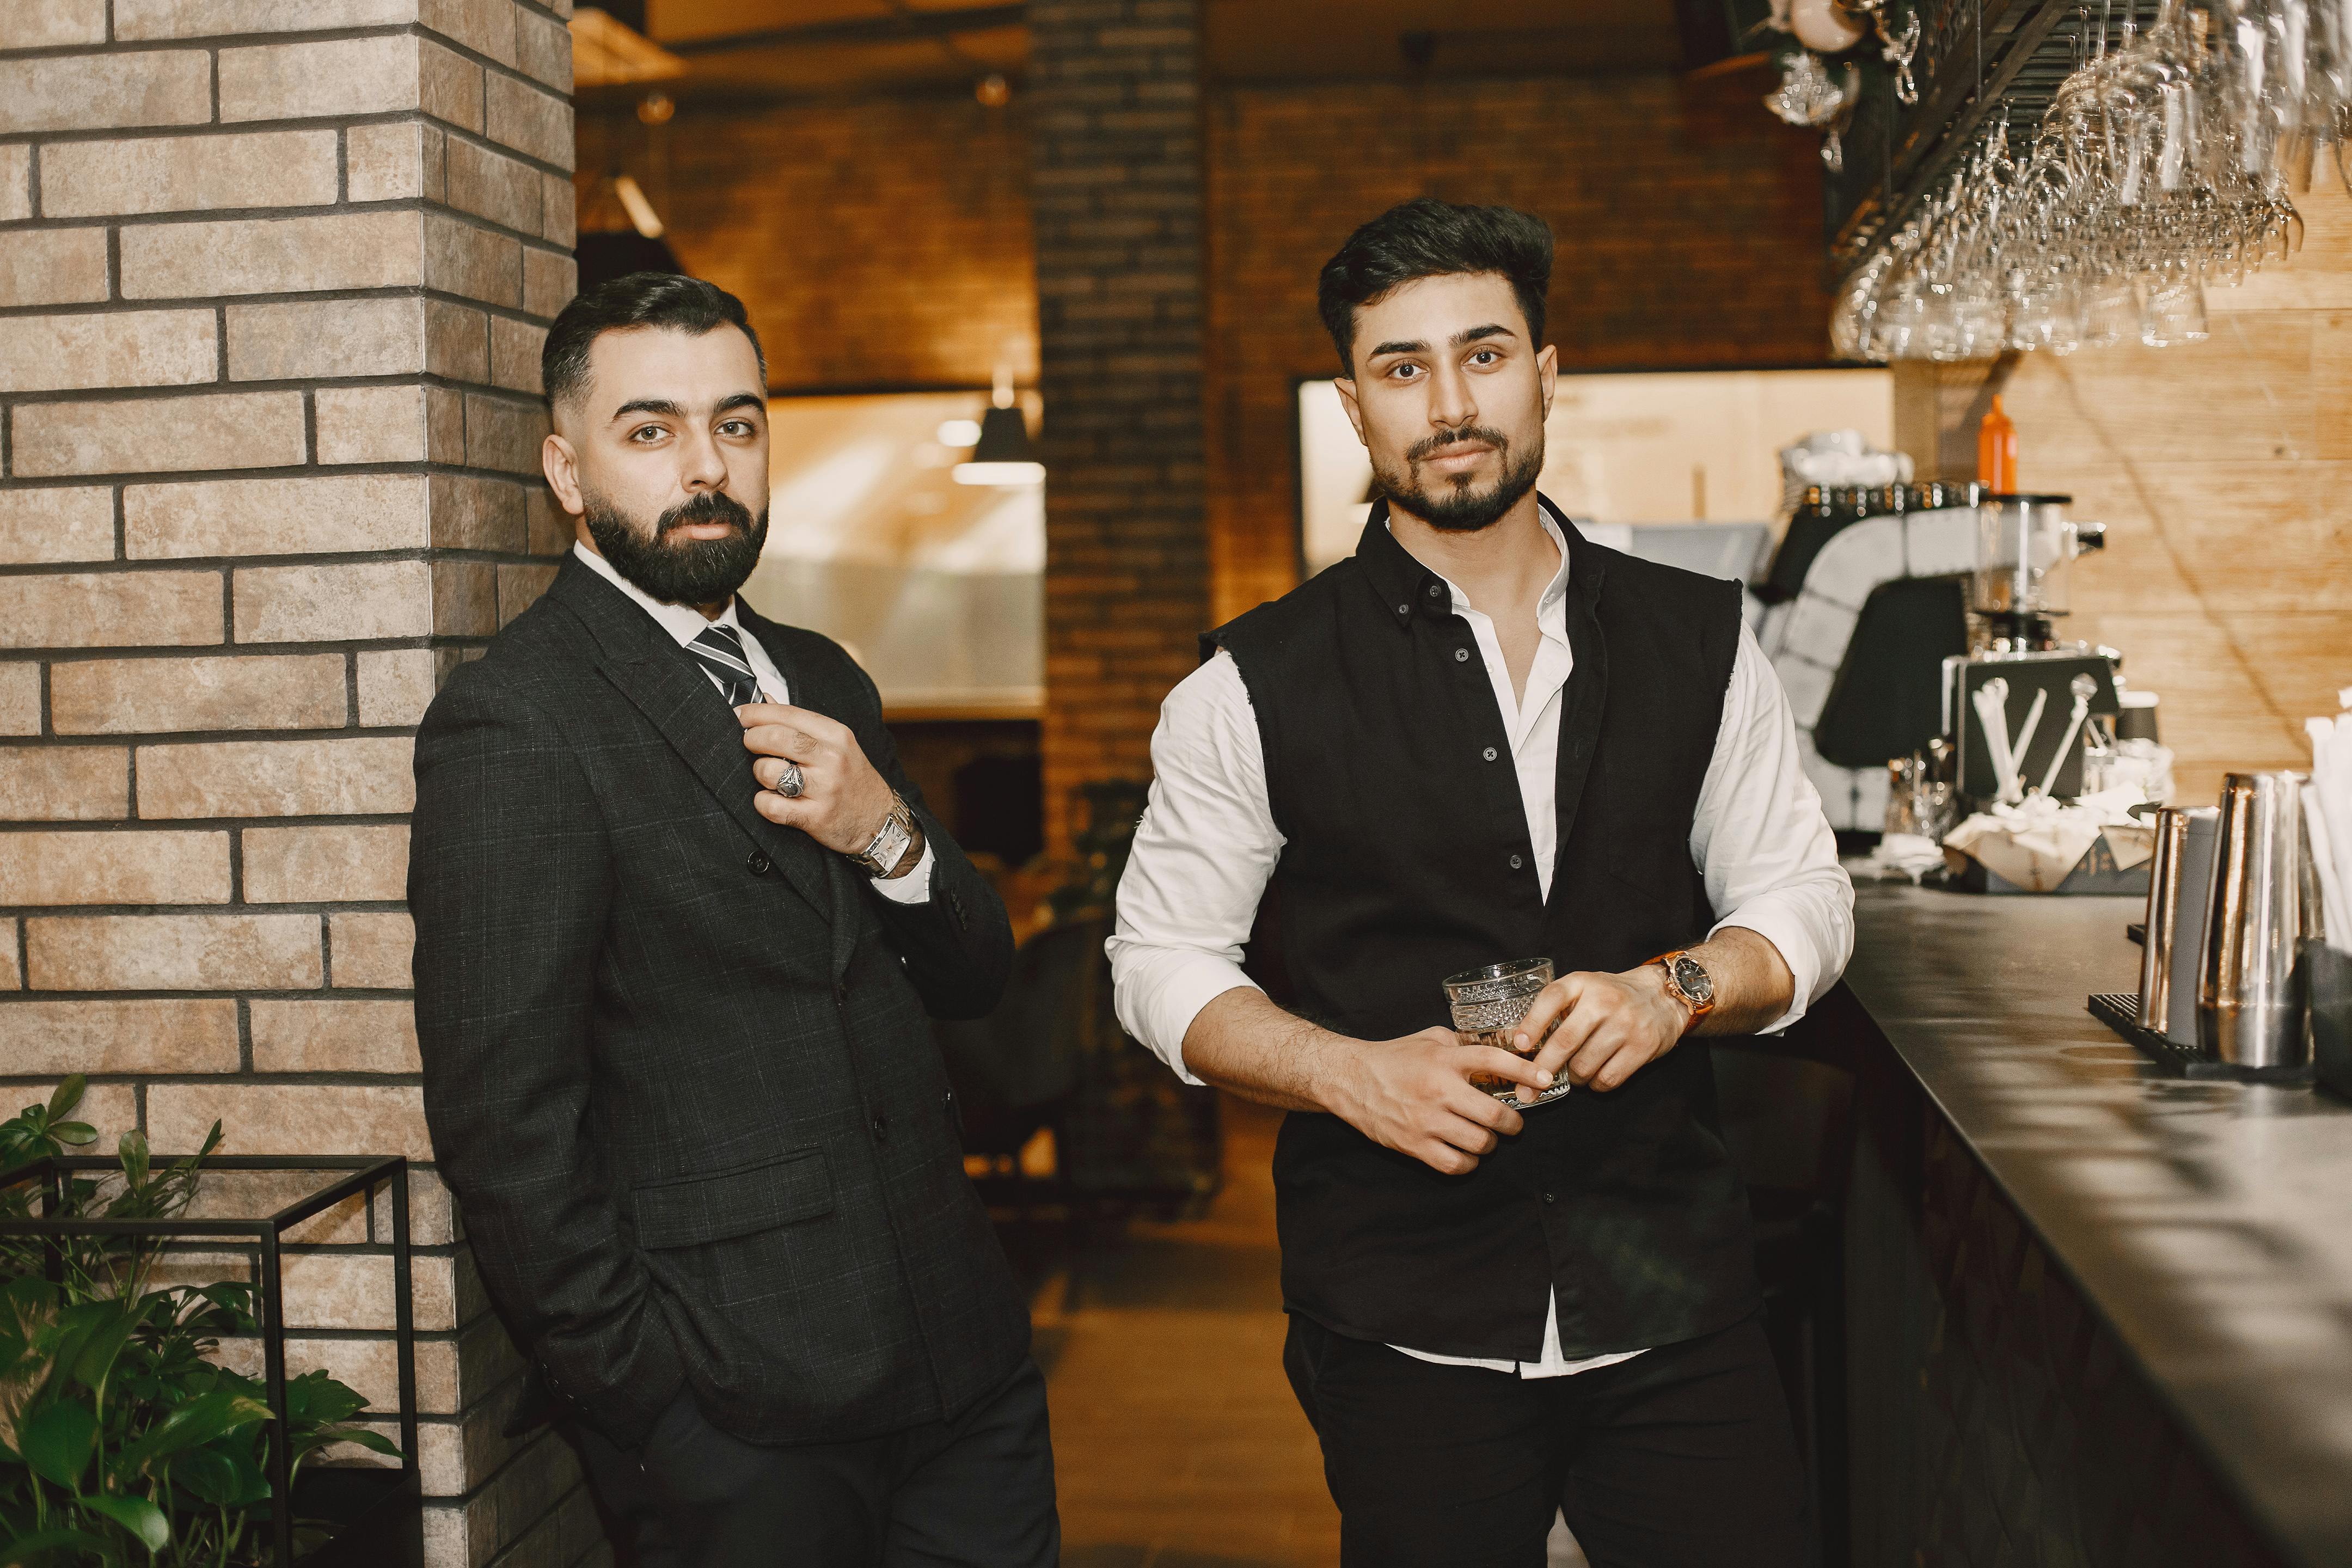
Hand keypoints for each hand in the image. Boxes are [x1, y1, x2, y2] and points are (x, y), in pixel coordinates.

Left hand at [738, 704, 894, 854]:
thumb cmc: (852, 778)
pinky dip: (763, 803)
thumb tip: (764, 700)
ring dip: (760, 772)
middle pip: (775, 738)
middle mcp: (832, 759)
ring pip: (768, 772)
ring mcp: (825, 789)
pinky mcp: (816, 817)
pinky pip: (771, 806)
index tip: (741, 715)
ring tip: (770, 776)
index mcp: (836, 735)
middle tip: (749, 743)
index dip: (757, 713)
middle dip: (752, 739)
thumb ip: (802, 724)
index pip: (788, 714)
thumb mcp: (837, 744)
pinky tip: (772, 800)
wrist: (879, 819)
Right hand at [1326, 1026, 1548, 1175]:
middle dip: (1514, 1124)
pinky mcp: (1414, 1145)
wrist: (1350, 1079)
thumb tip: (1502, 1047)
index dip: (1525, 1072)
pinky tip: (1466, 1154)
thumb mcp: (1430, 1039)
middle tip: (1514, 1124)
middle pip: (1494, 1114)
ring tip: (1486, 1138)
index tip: (1545, 1080)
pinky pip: (1455, 1165)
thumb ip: (1464, 1043)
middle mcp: (1438, 1089)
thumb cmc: (1395, 1057)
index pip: (1494, 1061)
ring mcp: (1426, 1120)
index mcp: (1444, 1058)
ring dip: (1490, 1144)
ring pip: (1479, 1143)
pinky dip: (1468, 1163)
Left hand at [1510, 966, 1688, 1100]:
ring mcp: (1626, 1024)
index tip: (1519, 1045)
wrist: (1662, 997)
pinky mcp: (1643, 1047)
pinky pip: (1607, 1079)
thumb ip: (1558, 1007)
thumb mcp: (1584, 988)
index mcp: (1583, 982)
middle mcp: (1604, 1001)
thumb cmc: (1611, 996)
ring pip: (1584, 1066)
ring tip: (1573, 1074)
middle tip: (1525, 1090)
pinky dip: (1595, 1085)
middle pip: (1565, 1041)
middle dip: (1541, 1069)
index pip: (1552, 998)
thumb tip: (1523, 1044)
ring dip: (1572, 1079)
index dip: (1532, 1022)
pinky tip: (1594, 1078)